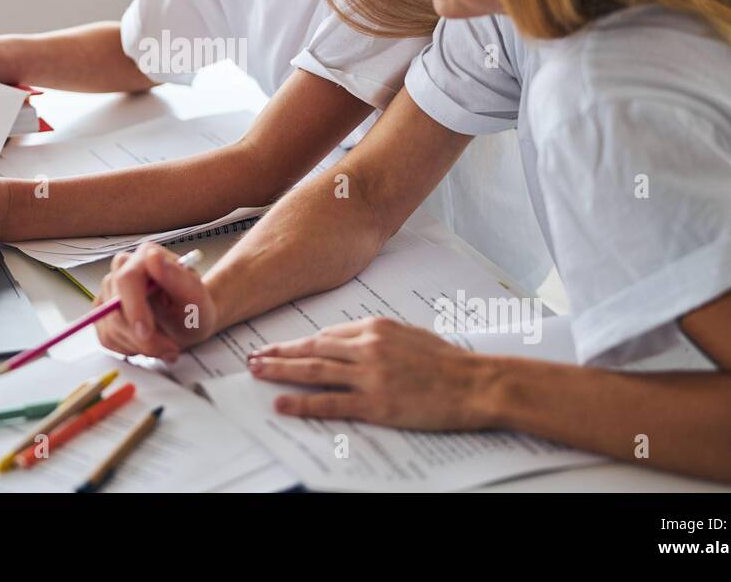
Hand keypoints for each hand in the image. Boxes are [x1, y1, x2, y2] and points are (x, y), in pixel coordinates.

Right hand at [93, 243, 218, 361]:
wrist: (190, 321)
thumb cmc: (194, 306)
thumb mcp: (194, 295)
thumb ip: (176, 276)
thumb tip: (153, 257)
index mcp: (146, 256)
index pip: (126, 279)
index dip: (134, 308)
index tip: (146, 332)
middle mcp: (123, 269)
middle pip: (114, 308)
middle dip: (141, 337)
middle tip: (168, 348)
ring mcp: (110, 290)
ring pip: (109, 326)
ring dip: (139, 345)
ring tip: (164, 346)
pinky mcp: (103, 312)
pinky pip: (106, 337)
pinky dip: (129, 348)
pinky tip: (147, 344)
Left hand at [246, 317, 493, 429]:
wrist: (476, 383)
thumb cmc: (448, 363)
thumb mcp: (410, 336)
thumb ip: (378, 338)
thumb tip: (352, 343)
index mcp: (376, 328)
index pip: (327, 335)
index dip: (300, 342)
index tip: (281, 346)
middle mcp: (367, 347)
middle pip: (312, 348)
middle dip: (280, 353)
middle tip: (254, 356)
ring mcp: (370, 375)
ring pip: (314, 371)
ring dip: (281, 371)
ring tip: (257, 372)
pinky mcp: (376, 403)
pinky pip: (330, 402)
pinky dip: (302, 403)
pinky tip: (282, 403)